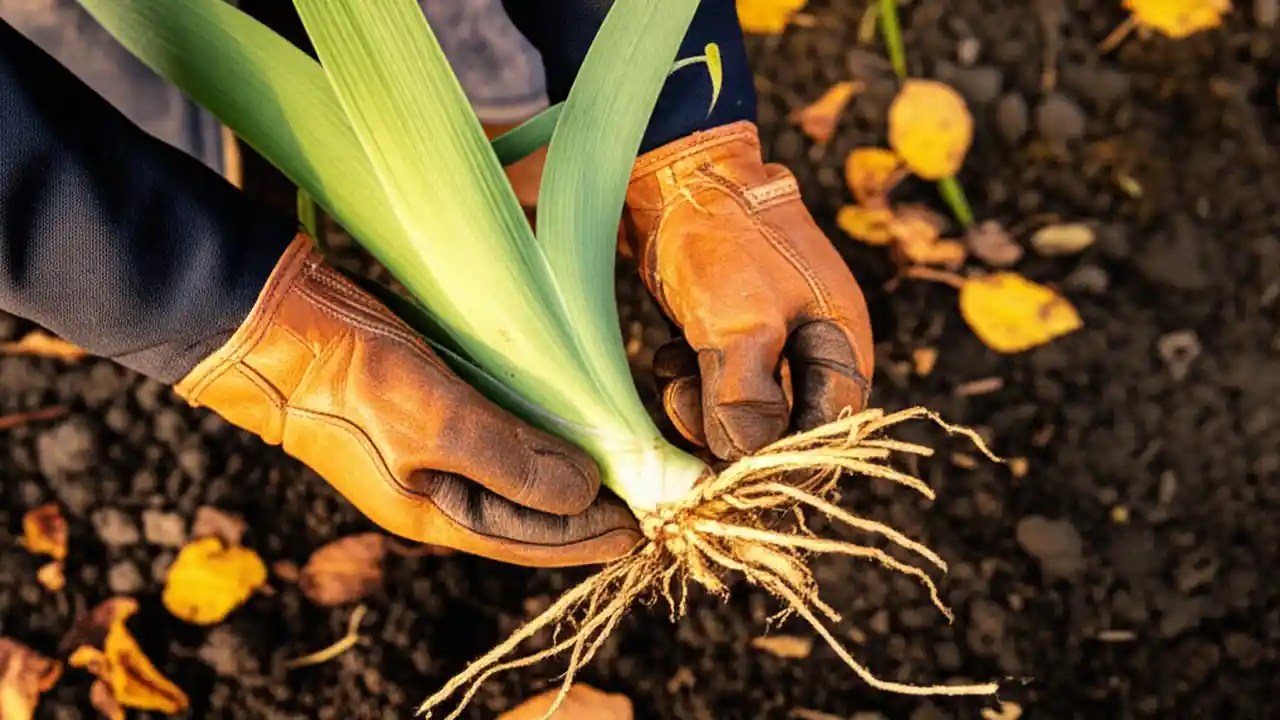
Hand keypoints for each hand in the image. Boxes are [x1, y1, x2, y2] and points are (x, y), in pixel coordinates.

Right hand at [175, 235, 640, 566]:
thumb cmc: (343, 373)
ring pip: (515, 473)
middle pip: (527, 512)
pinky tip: (564, 415)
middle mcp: (436, 489)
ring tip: (617, 461)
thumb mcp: (431, 419)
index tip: (645, 531)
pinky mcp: (430, 405)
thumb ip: (508, 459)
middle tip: (646, 496)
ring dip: (565, 470)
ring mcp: (430, 448)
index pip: (531, 540)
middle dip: (585, 509)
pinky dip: (537, 431)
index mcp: (433, 511)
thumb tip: (585, 493)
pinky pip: (498, 431)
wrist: (267, 319)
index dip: (589, 537)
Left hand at [625, 121, 873, 460]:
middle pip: (780, 429)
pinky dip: (687, 380)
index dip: (785, 463)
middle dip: (732, 433)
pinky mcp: (725, 335)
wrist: (680, 174)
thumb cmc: (726, 242)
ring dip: (701, 407)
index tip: (732, 479)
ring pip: (738, 412)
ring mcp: (766, 342)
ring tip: (679, 372)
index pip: (828, 434)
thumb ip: (748, 401)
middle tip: (692, 412)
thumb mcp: (743, 326)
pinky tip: (669, 354)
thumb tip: (743, 459)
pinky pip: (711, 385)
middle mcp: (808, 350)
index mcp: (839, 346)